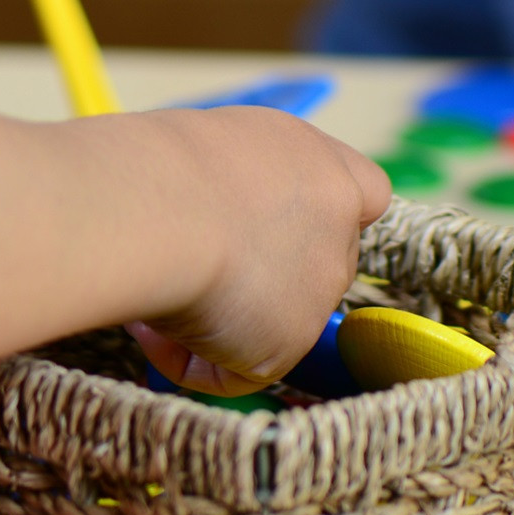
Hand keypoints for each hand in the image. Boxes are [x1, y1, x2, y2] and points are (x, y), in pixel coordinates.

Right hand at [126, 106, 389, 394]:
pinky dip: (192, 359)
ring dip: (221, 319)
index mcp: (320, 163)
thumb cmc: (162, 161)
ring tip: (154, 297)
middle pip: (319, 264)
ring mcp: (321, 287)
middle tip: (197, 266)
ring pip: (273, 321)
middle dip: (266, 275)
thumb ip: (249, 183)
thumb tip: (219, 224)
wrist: (161, 205)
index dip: (329, 215)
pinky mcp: (291, 343)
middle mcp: (336, 223)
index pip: (365, 193)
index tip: (272, 223)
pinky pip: (237, 369)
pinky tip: (149, 328)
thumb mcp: (220, 145)